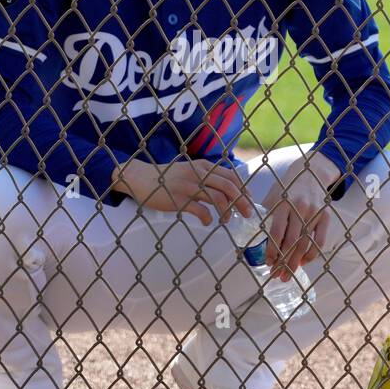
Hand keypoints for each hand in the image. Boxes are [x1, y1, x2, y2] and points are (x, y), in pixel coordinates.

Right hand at [112, 157, 255, 226]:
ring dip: (226, 212)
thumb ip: (205, 175)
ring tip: (225, 220)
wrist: (140, 178)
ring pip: (218, 199)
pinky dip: (208, 219)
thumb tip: (225, 189)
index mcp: (202, 166)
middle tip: (247, 214)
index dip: (243, 189)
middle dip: (242, 202)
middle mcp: (198, 173)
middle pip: (229, 188)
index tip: (249, 200)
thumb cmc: (166, 177)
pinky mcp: (179, 199)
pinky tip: (207, 222)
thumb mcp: (188, 169)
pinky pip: (201, 211)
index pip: (231, 176)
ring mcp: (189, 186)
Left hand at [263, 152, 340, 281]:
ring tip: (287, 275)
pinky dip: (311, 255)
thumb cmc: (287, 188)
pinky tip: (302, 263)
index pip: (276, 232)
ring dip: (295, 263)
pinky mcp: (326, 216)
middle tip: (276, 276)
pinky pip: (319, 241)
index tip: (267, 263)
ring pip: (305, 245)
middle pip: (291, 242)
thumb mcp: (273, 196)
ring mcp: (314, 213)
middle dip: (283, 262)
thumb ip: (264, 215)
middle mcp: (300, 208)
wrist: (311, 172)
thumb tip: (251, 238)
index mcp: (283, 203)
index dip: (272, 250)